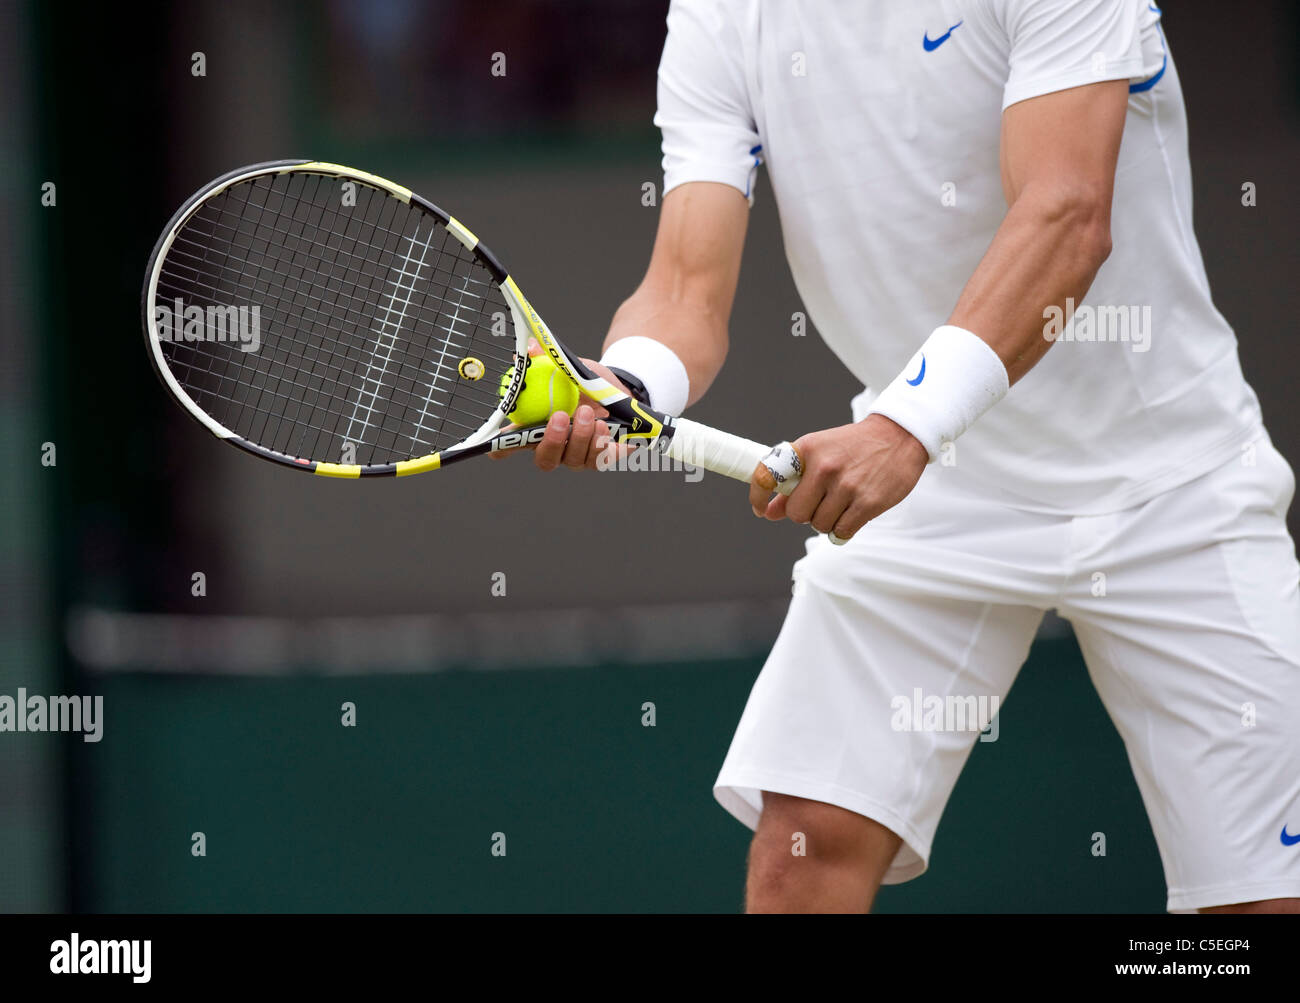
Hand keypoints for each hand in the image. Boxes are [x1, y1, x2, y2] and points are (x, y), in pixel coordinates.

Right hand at [489, 342, 631, 471]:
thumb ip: (548, 363)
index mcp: (536, 429)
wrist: (619, 391)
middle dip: (552, 440)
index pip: (511, 445)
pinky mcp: (600, 460)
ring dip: (581, 435)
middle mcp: (555, 449)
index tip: (499, 439)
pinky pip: (598, 459)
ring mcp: (577, 458)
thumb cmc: (585, 384)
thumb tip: (530, 348)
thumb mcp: (568, 370)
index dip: (501, 447)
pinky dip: (600, 443)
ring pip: (572, 459)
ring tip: (590, 412)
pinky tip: (604, 427)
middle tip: (559, 415)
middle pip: (544, 459)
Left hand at [748, 414, 927, 540]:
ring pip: (819, 524)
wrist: (899, 436)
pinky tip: (850, 515)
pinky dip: (842, 529)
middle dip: (805, 513)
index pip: (768, 476)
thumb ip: (794, 482)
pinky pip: (841, 532)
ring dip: (827, 521)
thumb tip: (769, 511)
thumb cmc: (854, 446)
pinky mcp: (868, 502)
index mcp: (806, 450)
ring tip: (841, 504)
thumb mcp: (819, 452)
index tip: (760, 509)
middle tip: (820, 502)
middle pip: (796, 513)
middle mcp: (824, 466)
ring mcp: (847, 486)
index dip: (758, 496)